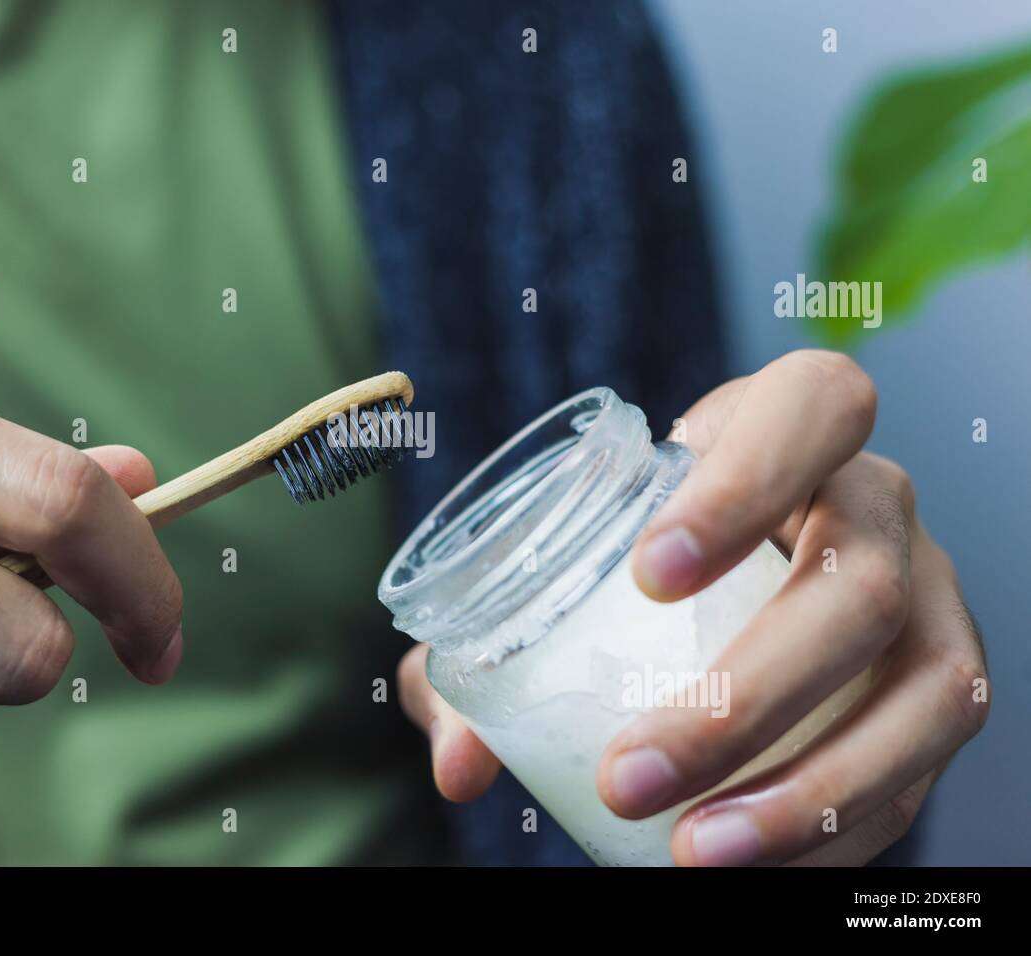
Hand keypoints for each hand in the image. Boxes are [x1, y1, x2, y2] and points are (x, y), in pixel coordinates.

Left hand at [398, 350, 988, 864]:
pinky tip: (748, 861)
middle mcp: (877, 504)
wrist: (740, 557)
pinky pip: (923, 769)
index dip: (746, 484)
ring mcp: (930, 596)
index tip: (648, 576)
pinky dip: (838, 830)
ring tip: (695, 851)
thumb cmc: (641, 542)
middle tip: (629, 778)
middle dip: (745, 699)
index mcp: (789, 426)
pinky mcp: (941, 685)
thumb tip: (460, 764)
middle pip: (860, 588)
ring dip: (810, 792)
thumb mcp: (576, 552)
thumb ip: (500, 643)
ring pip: (926, 692)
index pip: (810, 411)